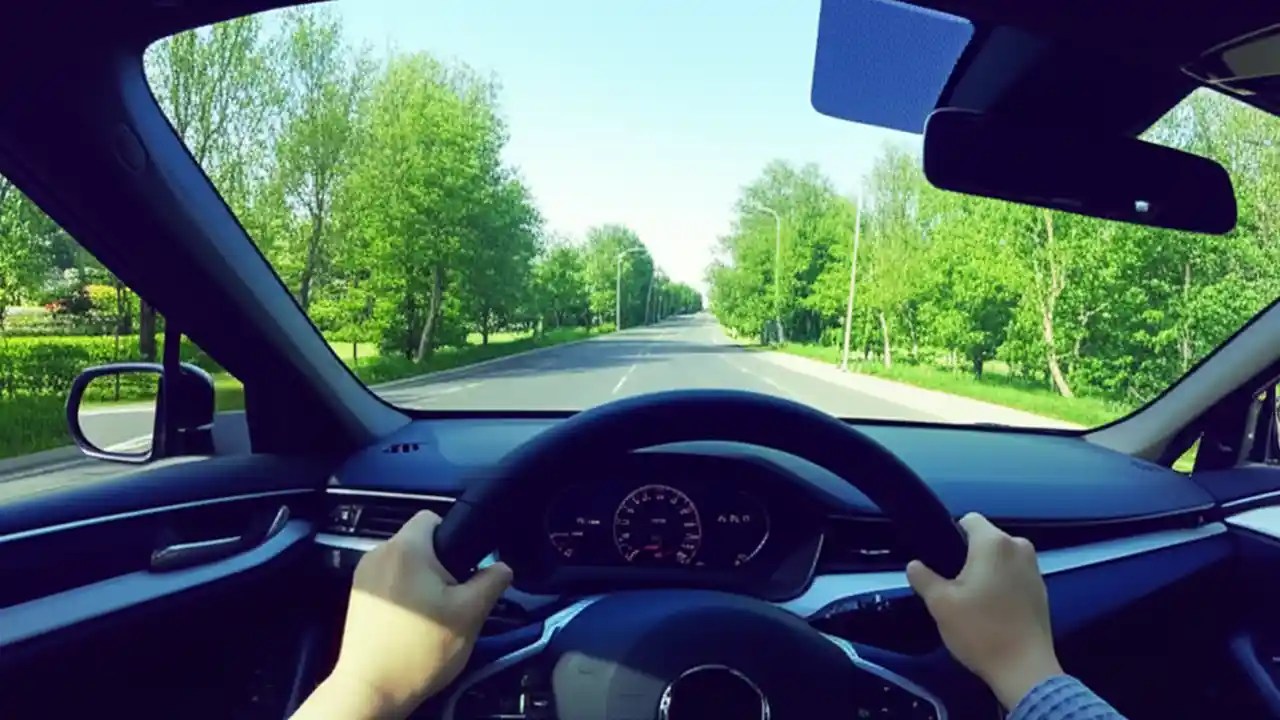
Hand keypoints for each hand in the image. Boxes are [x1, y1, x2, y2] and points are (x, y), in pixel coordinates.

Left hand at [293, 510, 511, 719]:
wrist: (372, 690)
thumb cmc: (421, 648)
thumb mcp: (469, 615)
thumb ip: (491, 582)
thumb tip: (503, 567)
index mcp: (405, 548)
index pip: (432, 516)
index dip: (454, 535)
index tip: (464, 566)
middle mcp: (378, 553)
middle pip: (418, 541)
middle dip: (439, 562)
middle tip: (454, 596)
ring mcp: (362, 576)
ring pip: (403, 563)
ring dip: (421, 579)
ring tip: (433, 612)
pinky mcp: (356, 597)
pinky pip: (388, 580)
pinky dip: (403, 592)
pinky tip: (411, 622)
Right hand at [907, 512, 1061, 709]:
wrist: (1024, 670)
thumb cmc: (980, 631)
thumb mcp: (940, 604)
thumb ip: (923, 577)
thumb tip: (915, 564)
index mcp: (994, 543)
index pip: (969, 520)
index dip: (951, 535)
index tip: (942, 562)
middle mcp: (1019, 547)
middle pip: (986, 539)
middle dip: (969, 555)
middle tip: (954, 586)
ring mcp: (1034, 568)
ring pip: (1001, 558)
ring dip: (987, 570)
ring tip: (973, 600)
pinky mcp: (1042, 589)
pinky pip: (1014, 574)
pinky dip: (1003, 583)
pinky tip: (994, 610)